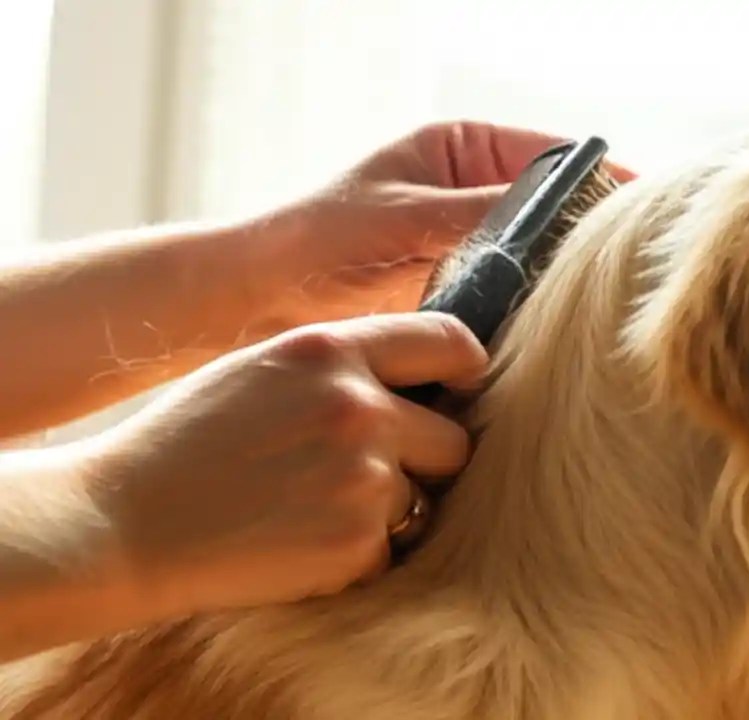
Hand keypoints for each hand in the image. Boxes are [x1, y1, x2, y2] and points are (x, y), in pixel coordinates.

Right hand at [74, 312, 485, 618]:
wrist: (123, 524)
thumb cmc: (190, 442)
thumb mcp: (264, 369)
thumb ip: (345, 365)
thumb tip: (428, 376)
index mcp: (332, 351)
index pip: (450, 343)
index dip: (465, 369)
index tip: (462, 388)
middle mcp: (360, 409)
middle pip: (454, 438)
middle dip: (425, 458)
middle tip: (367, 471)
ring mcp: (365, 480)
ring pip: (422, 499)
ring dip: (384, 509)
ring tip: (308, 508)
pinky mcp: (358, 545)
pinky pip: (390, 549)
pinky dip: (356, 553)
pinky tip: (297, 541)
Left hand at [255, 121, 636, 325]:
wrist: (264, 299)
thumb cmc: (321, 239)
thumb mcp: (405, 217)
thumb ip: (479, 213)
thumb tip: (554, 217)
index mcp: (464, 148)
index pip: (551, 155)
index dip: (598, 179)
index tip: (638, 206)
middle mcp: (475, 191)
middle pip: (553, 208)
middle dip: (586, 233)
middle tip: (630, 265)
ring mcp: (473, 242)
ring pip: (538, 255)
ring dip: (560, 277)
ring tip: (603, 302)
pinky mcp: (464, 289)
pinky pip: (515, 293)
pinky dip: (534, 309)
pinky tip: (559, 330)